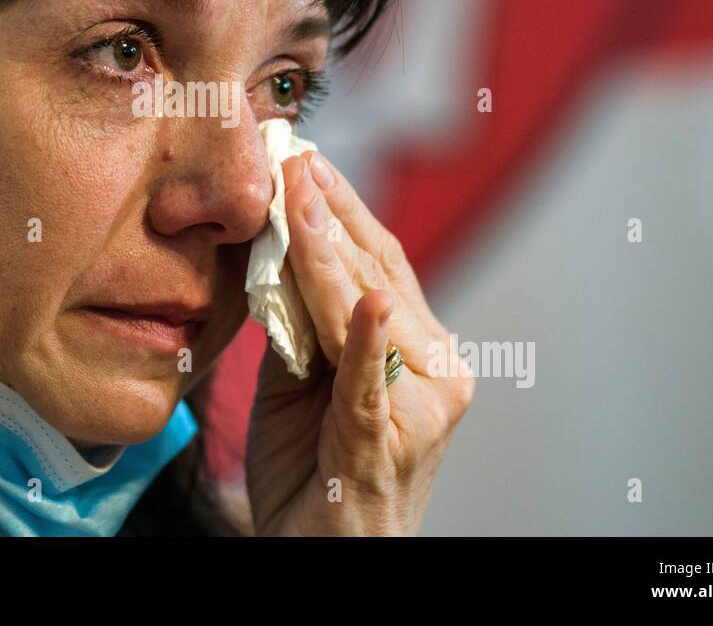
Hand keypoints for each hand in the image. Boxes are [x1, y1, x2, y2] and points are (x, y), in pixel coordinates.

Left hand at [244, 150, 474, 535]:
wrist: (319, 554)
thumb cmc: (312, 467)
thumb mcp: (297, 377)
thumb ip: (298, 320)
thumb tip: (274, 252)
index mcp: (420, 349)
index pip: (380, 262)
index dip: (341, 209)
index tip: (304, 160)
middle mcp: (438, 369)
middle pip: (378, 272)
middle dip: (329, 213)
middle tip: (292, 158)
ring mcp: (422, 406)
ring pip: (368, 310)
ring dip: (329, 251)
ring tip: (298, 197)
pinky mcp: (390, 441)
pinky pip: (373, 382)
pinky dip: (367, 341)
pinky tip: (364, 301)